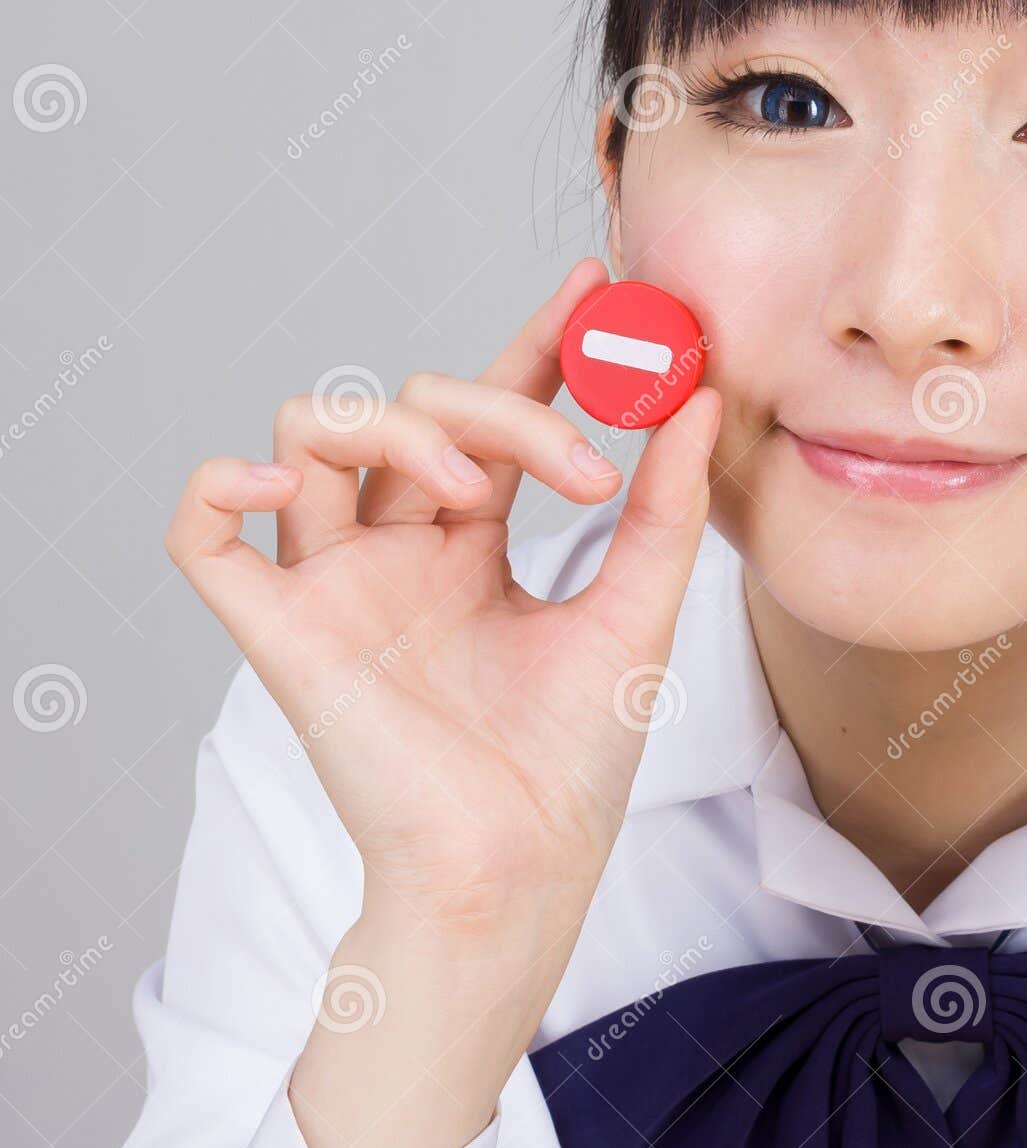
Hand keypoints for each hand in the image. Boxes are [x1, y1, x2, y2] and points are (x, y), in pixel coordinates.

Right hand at [166, 257, 721, 1147]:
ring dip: (388, 425)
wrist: (525, 861)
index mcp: (474, 545)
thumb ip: (665, 506)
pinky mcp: (280, 633)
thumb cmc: (576, 757)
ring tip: (464, 485)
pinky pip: (204, 534)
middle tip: (582, 467)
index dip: (537, 342)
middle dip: (497, 407)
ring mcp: (336, 585)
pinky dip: (223, 488)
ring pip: (311, 434)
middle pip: (414, 406)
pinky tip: (285, 482)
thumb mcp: (637, 612)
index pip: (493, 412)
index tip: (597, 286)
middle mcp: (400, 551)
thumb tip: (700, 398)